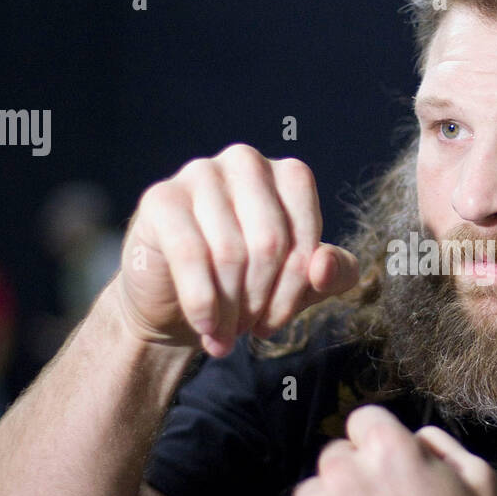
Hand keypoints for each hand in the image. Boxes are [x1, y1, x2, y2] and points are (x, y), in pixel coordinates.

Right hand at [115, 143, 359, 355]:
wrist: (176, 302)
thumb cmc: (247, 284)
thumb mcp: (303, 285)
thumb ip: (334, 274)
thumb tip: (323, 266)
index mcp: (289, 176)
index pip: (306, 233)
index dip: (295, 287)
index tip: (276, 320)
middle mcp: (246, 163)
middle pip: (270, 243)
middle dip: (262, 299)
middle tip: (248, 329)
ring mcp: (200, 173)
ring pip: (230, 252)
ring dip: (231, 307)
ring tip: (225, 332)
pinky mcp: (162, 197)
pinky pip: (191, 255)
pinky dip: (202, 301)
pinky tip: (205, 325)